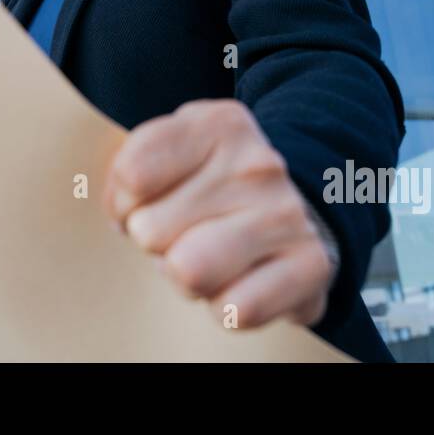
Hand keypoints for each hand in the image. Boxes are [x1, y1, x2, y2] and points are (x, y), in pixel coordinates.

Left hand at [102, 99, 339, 329]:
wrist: (309, 206)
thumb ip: (131, 167)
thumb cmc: (217, 184)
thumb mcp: (174, 149)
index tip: (147, 202)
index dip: (125, 203)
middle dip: (156, 243)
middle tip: (186, 232)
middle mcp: (257, 163)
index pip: (131, 175)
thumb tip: (122, 218)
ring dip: (185, 276)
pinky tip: (240, 281)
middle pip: (150, 231)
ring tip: (207, 256)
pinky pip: (234, 310)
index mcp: (218, 124)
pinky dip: (225, 306)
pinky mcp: (312, 264)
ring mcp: (287, 213)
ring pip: (188, 271)